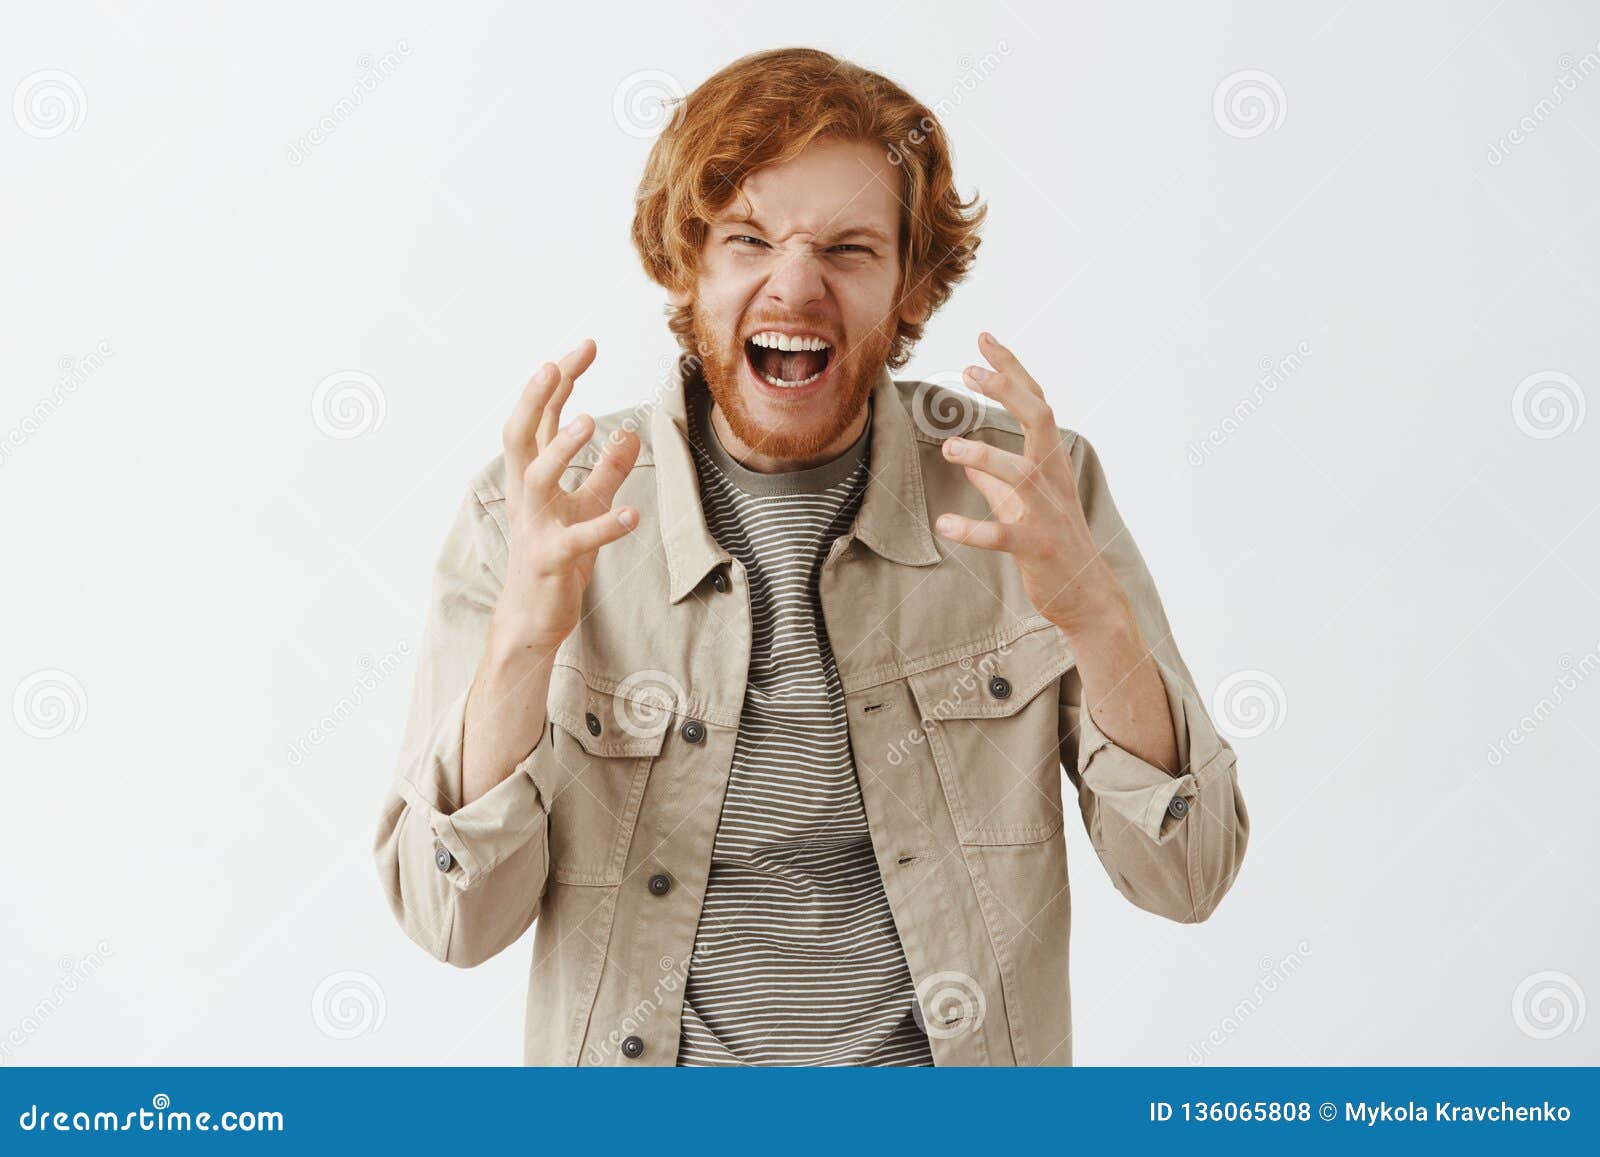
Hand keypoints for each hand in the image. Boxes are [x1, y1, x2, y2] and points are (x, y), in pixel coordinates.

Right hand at [492, 339, 640, 655]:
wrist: (532, 617)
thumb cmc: (557, 557)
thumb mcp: (586, 505)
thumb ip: (607, 471)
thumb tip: (627, 432)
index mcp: (532, 478)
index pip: (540, 418)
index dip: (559, 382)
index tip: (587, 346)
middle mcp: (526, 496)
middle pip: (521, 435)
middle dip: (537, 397)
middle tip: (559, 363)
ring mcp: (535, 527)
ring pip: (537, 478)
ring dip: (562, 448)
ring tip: (592, 421)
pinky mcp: (551, 560)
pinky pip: (577, 540)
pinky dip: (604, 526)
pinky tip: (632, 515)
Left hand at [933, 332, 1128, 639]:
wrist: (1086, 594)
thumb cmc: (1052, 543)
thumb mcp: (1021, 504)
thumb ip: (995, 480)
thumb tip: (967, 459)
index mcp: (1050, 461)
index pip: (1035, 403)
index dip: (1012, 371)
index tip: (984, 341)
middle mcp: (1053, 478)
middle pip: (1040, 420)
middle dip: (1009, 391)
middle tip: (971, 371)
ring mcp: (1047, 512)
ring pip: (1022, 474)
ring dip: (985, 456)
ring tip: (949, 448)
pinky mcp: (1037, 547)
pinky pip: (1004, 535)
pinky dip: (974, 529)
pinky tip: (945, 524)